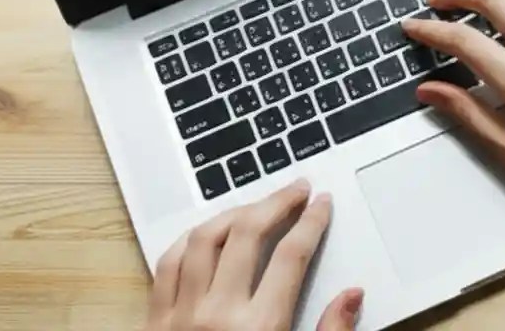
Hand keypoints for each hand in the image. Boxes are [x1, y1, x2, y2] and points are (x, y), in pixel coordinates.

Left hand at [142, 179, 361, 330]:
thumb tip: (352, 295)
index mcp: (259, 329)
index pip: (292, 255)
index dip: (311, 222)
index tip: (322, 204)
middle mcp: (216, 315)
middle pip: (247, 233)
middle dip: (276, 202)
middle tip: (297, 187)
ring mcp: (179, 316)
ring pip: (203, 239)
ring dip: (232, 212)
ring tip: (256, 204)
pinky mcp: (152, 323)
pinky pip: (167, 263)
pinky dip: (190, 240)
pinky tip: (207, 234)